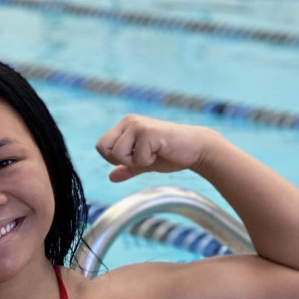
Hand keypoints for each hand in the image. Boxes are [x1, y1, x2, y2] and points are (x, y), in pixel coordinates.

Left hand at [95, 114, 220, 182]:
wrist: (197, 150)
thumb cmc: (171, 154)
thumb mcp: (144, 162)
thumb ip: (128, 168)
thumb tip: (111, 177)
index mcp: (125, 125)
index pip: (101, 146)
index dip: (113, 158)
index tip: (134, 157)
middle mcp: (129, 121)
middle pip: (103, 148)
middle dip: (122, 160)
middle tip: (143, 155)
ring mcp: (138, 125)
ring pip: (117, 154)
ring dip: (136, 161)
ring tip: (153, 153)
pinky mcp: (148, 132)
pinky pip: (136, 157)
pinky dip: (148, 161)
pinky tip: (161, 151)